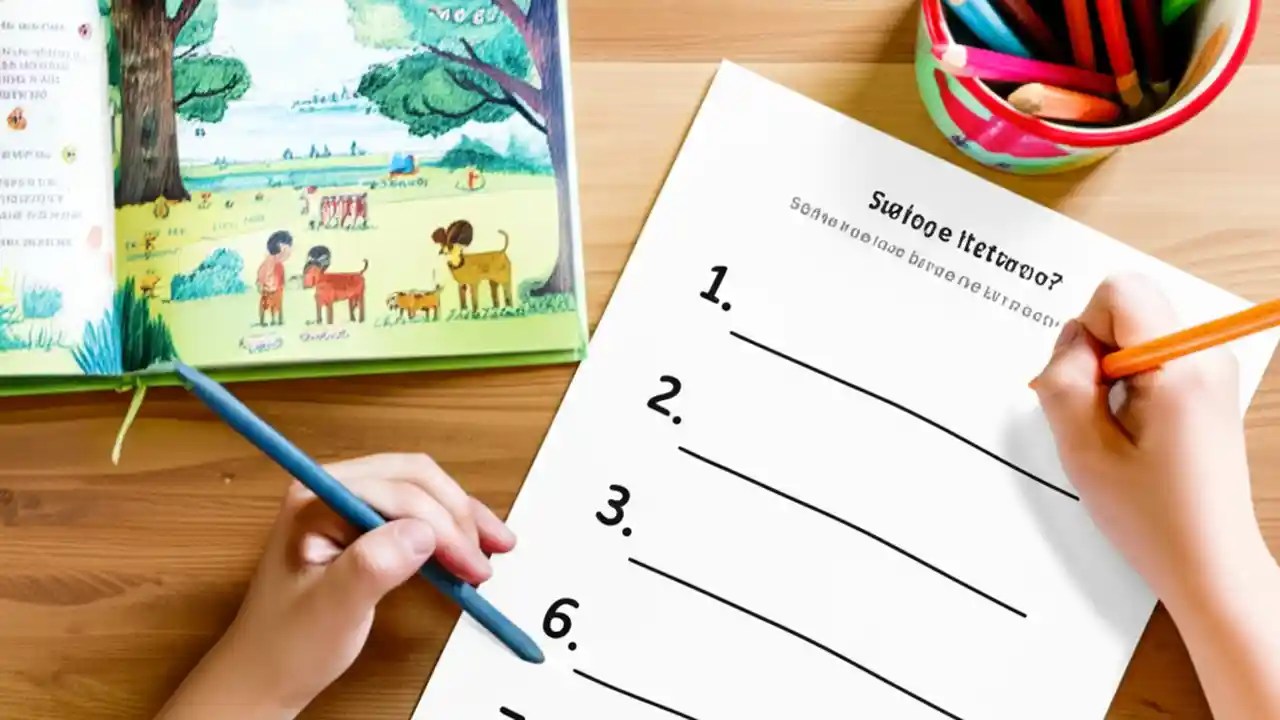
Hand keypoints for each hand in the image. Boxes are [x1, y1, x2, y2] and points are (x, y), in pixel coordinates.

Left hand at [156, 454, 515, 719]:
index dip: (442, 524)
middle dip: (458, 515)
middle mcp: (331, 491)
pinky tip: (472, 546)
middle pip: (415, 480)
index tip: (471, 564)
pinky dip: (449, 528)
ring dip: (461, 516)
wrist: (266, 675)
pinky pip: (416, 512)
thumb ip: (373, 566)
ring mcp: (347, 506)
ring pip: (422, 491)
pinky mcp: (362, 526)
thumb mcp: (331, 610)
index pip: (396, 491)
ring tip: (496, 546)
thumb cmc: (287, 646)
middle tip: (485, 559)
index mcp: (314, 499)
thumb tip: (422, 533)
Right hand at [1031, 274, 1279, 719]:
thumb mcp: (1084, 450)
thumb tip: (1068, 340)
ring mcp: (1210, 370)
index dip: (1086, 331)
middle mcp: (1205, 357)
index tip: (1090, 385)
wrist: (1209, 564)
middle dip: (1094, 352)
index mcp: (1180, 367)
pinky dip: (1127, 385)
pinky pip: (1149, 356)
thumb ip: (1063, 381)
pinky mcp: (1206, 385)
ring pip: (1134, 333)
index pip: (1120, 292)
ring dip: (1109, 373)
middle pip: (1126, 308)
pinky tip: (1130, 433)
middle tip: (1096, 415)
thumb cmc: (1155, 519)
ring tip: (1116, 431)